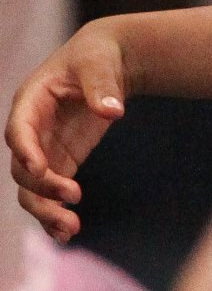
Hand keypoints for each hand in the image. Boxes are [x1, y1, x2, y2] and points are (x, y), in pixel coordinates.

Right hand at [7, 23, 128, 241]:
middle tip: (72, 201)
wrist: (106, 62)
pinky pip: (50, 190)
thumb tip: (112, 111)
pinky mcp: (60, 160)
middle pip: (22, 167)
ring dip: (45, 209)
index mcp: (31, 101)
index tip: (41, 169)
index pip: (19, 129)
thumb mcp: (99, 64)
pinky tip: (67, 233)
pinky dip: (55, 210)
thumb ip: (102, 87)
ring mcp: (44, 147)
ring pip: (32, 186)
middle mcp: (30, 129)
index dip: (26, 149)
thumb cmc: (98, 58)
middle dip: (41, 188)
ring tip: (70, 230)